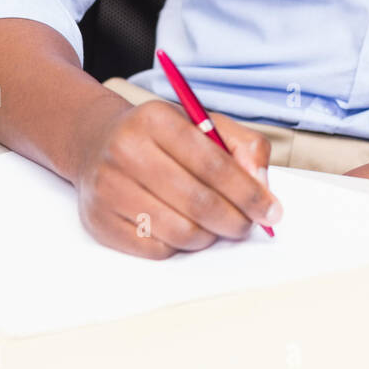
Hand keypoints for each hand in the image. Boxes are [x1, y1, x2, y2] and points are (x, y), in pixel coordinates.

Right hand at [74, 97, 281, 258]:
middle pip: (198, 202)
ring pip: (178, 231)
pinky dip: (178, 246)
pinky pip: (155, 250)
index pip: (213, 164)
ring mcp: (108, 188)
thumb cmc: (161, 137)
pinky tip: (181, 227)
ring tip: (214, 225)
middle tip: (247, 225)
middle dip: (234, 220)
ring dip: (208, 236)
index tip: (271, 211)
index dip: (248, 193)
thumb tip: (261, 186)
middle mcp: (126, 150)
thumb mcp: (202, 124)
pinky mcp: (99, 221)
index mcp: (156, 119)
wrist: (97, 142)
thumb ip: (243, 147)